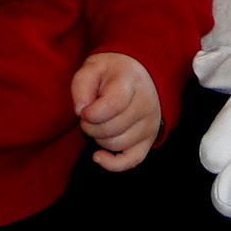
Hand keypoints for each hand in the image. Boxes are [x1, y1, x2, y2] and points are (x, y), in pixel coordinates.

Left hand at [71, 52, 159, 170]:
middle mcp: (146, 104)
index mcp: (131, 81)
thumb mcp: (93, 66)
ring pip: (116, 144)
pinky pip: (132, 161)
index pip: (112, 106)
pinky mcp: (150, 140)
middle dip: (90, 126)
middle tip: (87, 116)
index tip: (83, 110)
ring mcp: (150, 124)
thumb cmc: (112, 72)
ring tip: (97, 124)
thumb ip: (82, 84)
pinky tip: (97, 156)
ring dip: (98, 138)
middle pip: (111, 129)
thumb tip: (80, 111)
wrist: (141, 73)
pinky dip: (112, 164)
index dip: (90, 113)